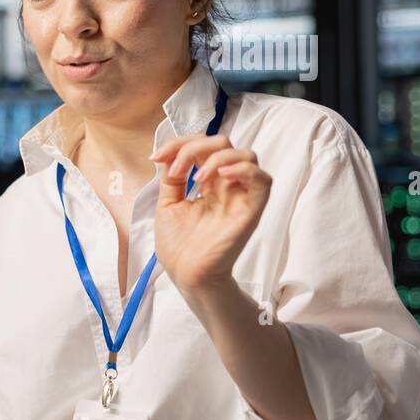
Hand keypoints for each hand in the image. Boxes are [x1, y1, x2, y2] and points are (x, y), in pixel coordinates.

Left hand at [151, 134, 271, 293]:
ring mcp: (240, 197)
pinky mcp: (250, 211)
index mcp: (208, 184)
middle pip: (224, 144)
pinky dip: (243, 170)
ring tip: (196, 177)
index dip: (180, 144)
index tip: (156, 157)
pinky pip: (263, 181)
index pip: (203, 147)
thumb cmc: (180, 246)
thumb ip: (171, 179)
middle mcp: (227, 186)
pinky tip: (220, 176)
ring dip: (217, 156)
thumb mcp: (168, 205)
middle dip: (195, 146)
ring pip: (247, 155)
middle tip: (175, 169)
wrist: (187, 275)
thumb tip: (167, 154)